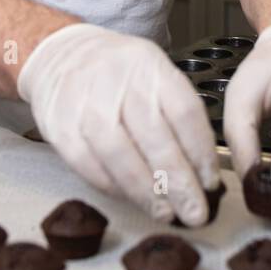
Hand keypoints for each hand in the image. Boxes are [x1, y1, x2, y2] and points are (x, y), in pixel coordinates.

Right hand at [17, 23, 220, 224]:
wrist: (61, 55)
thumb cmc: (117, 74)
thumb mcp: (152, 74)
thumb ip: (176, 115)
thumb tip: (203, 172)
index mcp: (149, 66)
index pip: (183, 112)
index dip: (201, 153)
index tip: (211, 184)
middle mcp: (117, 81)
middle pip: (155, 137)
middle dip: (179, 182)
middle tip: (196, 213)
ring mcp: (84, 104)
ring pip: (120, 154)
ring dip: (146, 191)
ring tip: (166, 214)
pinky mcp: (59, 127)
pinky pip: (89, 164)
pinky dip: (113, 187)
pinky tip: (132, 199)